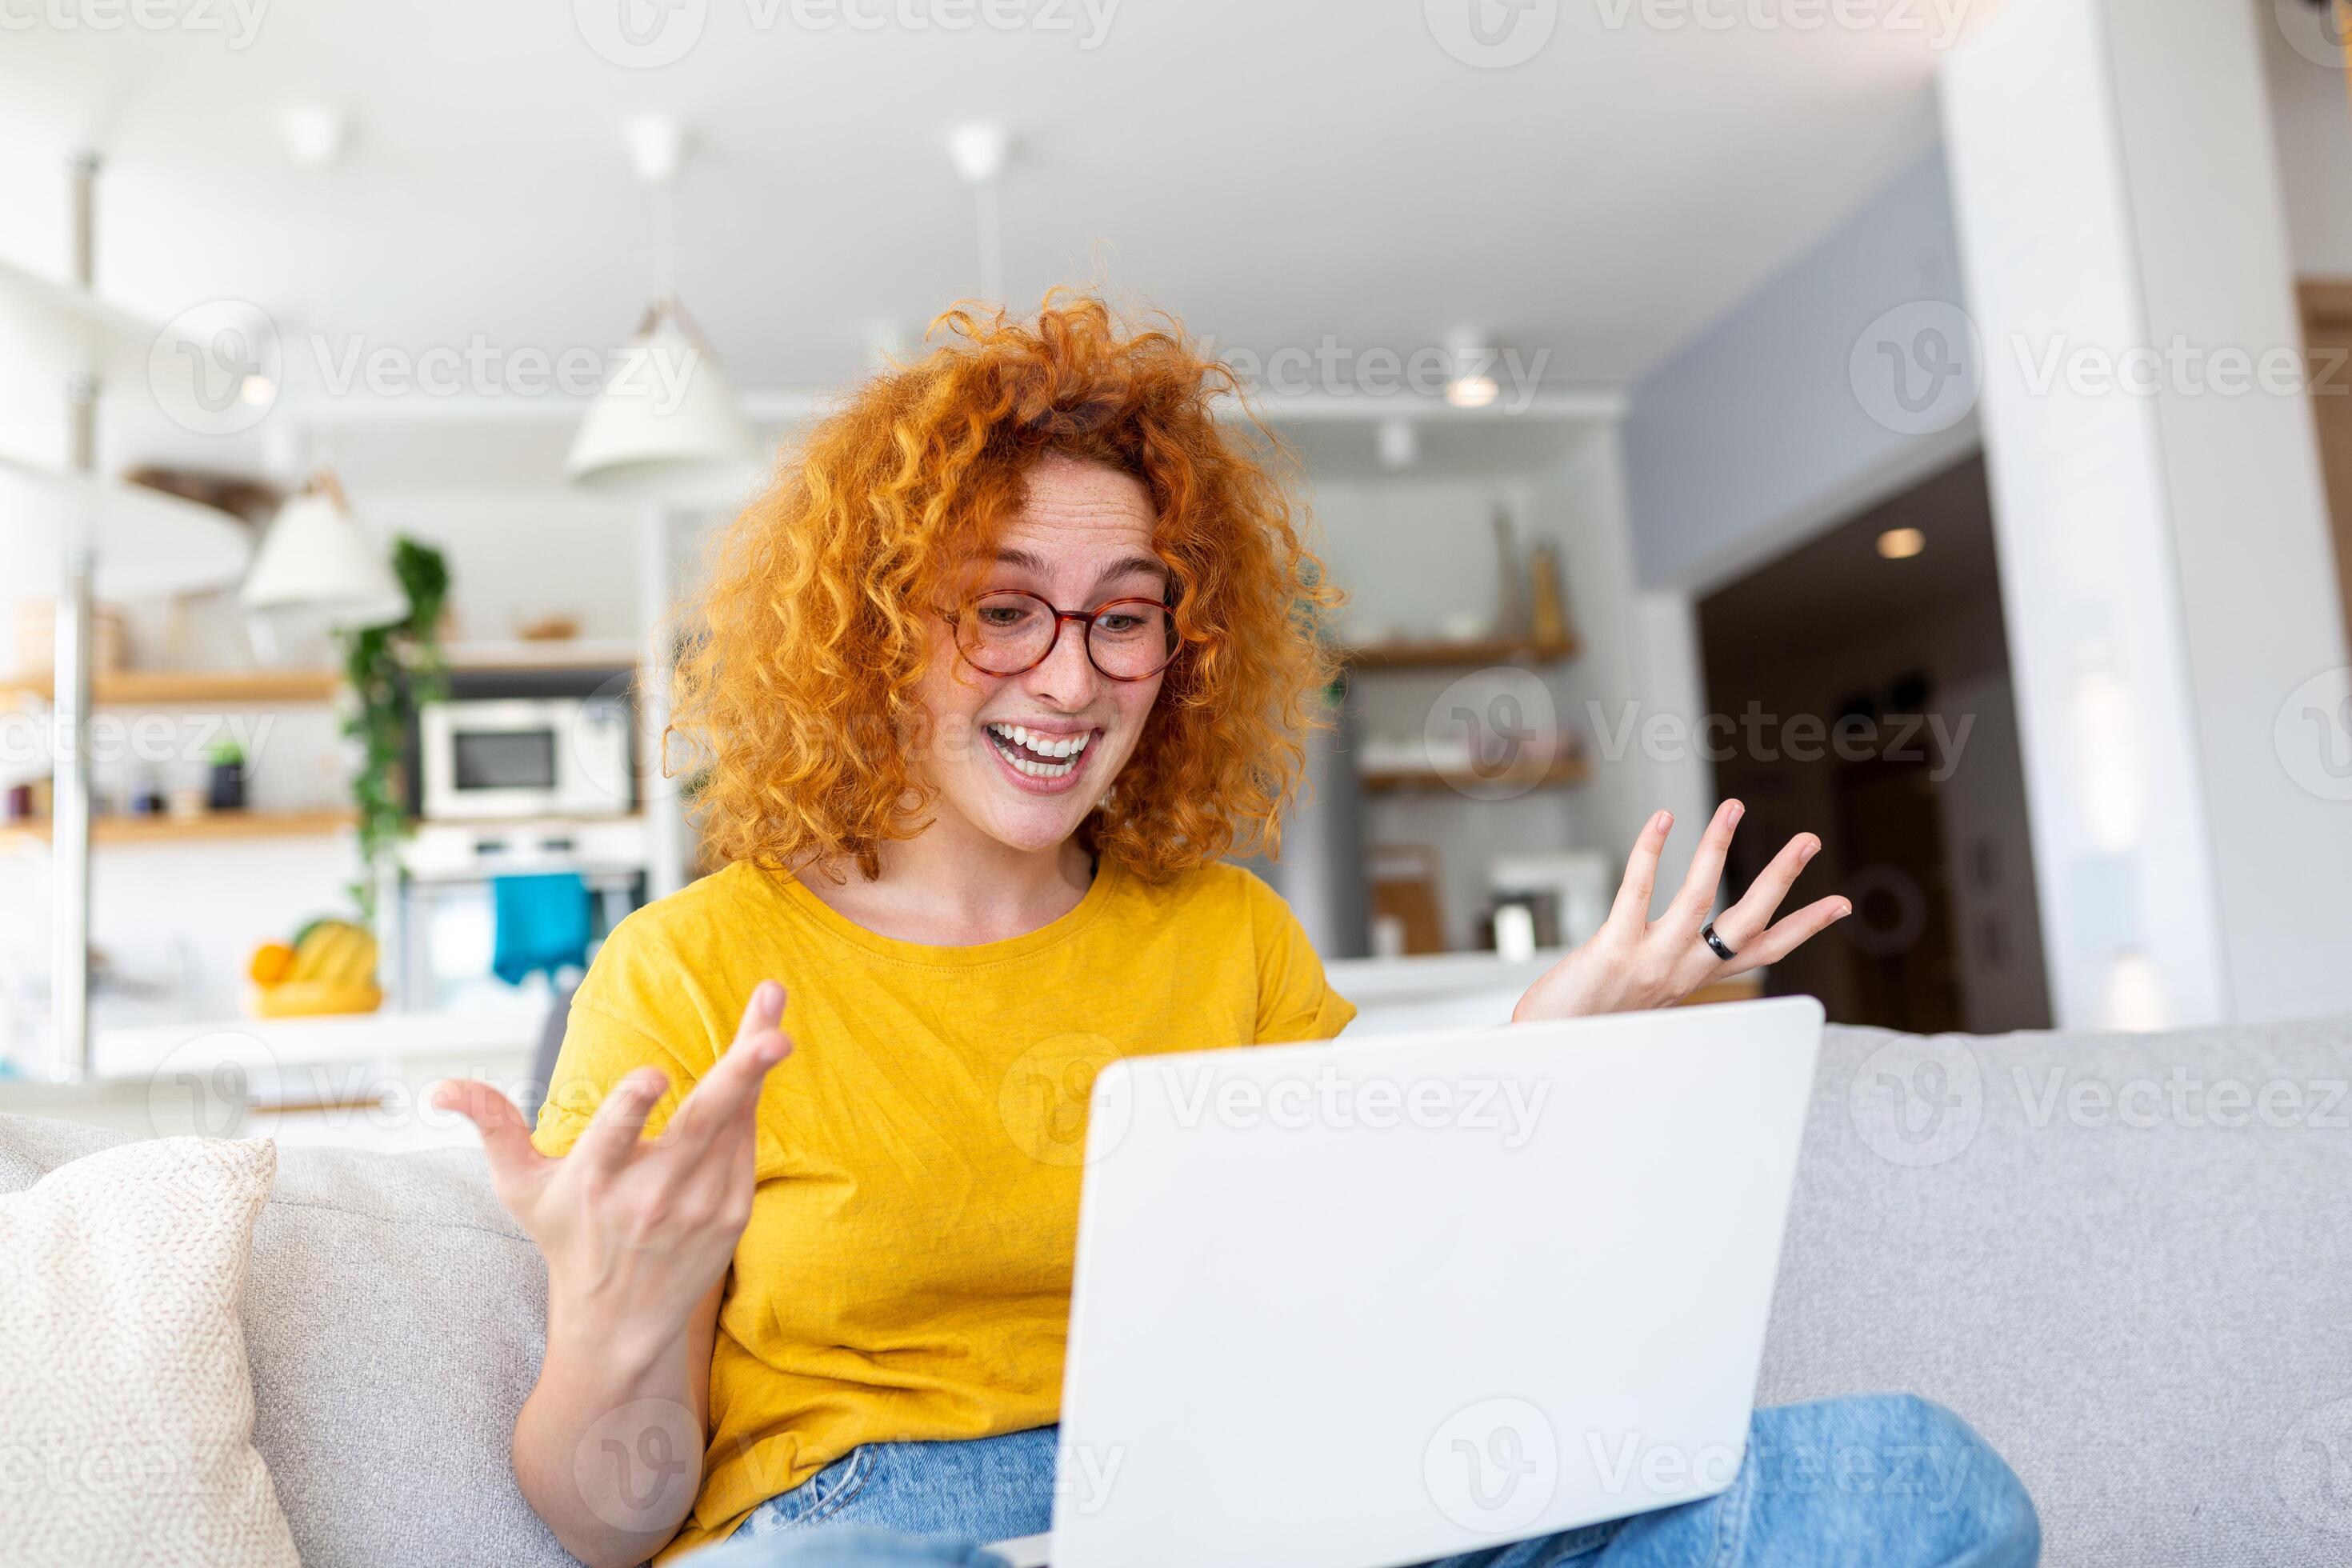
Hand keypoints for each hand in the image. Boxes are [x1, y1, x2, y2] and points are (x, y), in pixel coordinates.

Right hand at [433, 980, 792, 1357]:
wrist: (619, 1324)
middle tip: (775, 1037)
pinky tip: (757, 1062)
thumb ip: (492, 1127)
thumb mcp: (521, 1189)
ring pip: (735, 1123)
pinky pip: (746, 1144)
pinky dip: (751, 1103)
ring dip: (756, 1068)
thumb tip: (438, 1088)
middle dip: (740, 1075)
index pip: (615, 1137)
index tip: (653, 1074)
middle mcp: (652, 1195)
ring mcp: (699, 1206)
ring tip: (772, 1015)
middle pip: (702, 1124)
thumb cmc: (567, 1239)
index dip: (632, 1104)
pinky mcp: (732, 1214)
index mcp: (596, 1181)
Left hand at [1512, 802, 1848, 1020]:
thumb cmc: (1591, 1022)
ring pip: (1700, 899)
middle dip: (1782, 878)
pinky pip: (1637, 892)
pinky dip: (1650, 853)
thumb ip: (1665, 978)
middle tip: (1810, 840)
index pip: (1762, 951)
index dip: (1803, 927)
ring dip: (1719, 848)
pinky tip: (1662, 819)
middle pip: (1747, 921)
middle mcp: (1682, 970)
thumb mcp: (1643, 1002)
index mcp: (1693, 980)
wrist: (1549, 1050)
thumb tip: (1683, 959)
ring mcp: (1652, 960)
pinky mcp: (1615, 949)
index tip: (1840, 904)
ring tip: (1734, 807)